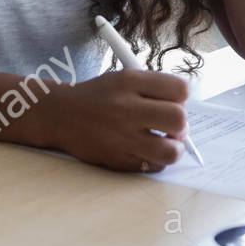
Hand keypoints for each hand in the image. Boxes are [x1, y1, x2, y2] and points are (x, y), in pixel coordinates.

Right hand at [37, 70, 189, 172]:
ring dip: (173, 148)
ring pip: (170, 150)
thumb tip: (186, 109)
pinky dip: (155, 161)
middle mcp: (125, 107)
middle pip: (179, 119)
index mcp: (128, 81)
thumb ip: (153, 89)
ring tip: (164, 143)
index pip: (179, 89)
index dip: (182, 98)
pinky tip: (146, 151)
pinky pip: (153, 166)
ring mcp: (120, 136)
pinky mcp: (116, 159)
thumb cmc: (97, 97)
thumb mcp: (121, 79)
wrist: (58, 115)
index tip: (174, 102)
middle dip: (181, 125)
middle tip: (171, 126)